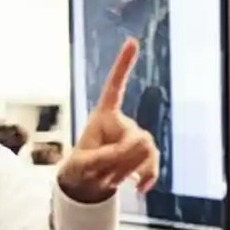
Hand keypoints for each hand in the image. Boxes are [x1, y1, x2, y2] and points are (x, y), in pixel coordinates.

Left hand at [58, 38, 159, 203]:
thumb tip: (137, 148)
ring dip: (129, 170)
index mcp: (102, 116)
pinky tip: (141, 188)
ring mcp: (134, 137)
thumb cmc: (78, 170)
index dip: (123, 66)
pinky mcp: (143, 153)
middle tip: (105, 171)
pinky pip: (152, 163)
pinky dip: (148, 176)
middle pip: (137, 137)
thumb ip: (105, 157)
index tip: (132, 42)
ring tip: (111, 179)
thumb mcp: (82, 166)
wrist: (85, 185)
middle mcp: (122, 122)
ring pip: (146, 152)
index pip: (114, 88)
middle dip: (124, 158)